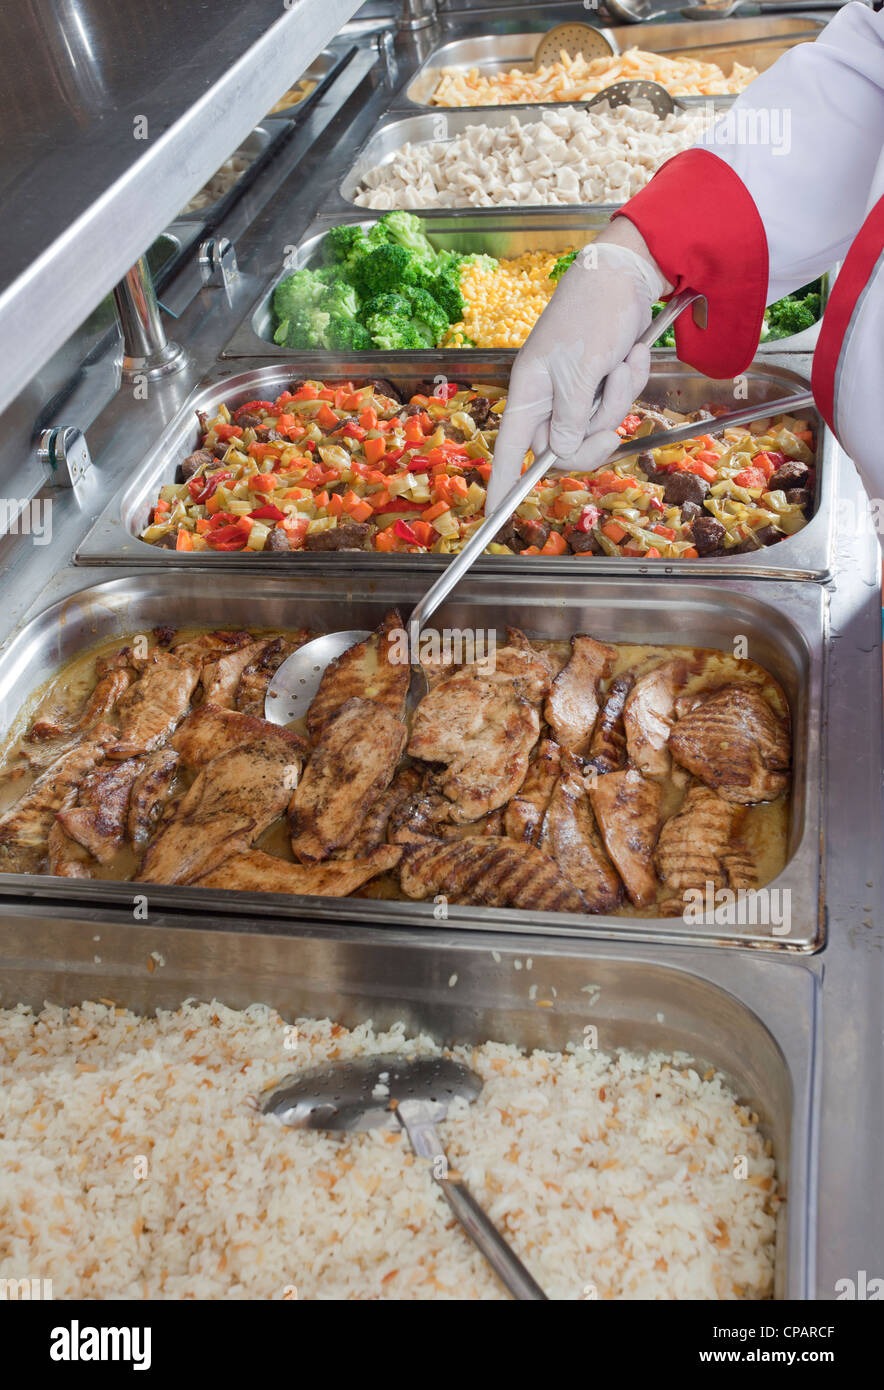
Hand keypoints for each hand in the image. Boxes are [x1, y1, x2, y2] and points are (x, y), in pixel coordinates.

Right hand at [486, 235, 667, 513]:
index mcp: (530, 392)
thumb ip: (569, 417)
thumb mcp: (578, 370)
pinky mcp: (601, 384)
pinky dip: (631, 383)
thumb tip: (560, 451)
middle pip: (564, 447)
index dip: (502, 483)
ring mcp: (576, 392)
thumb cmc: (592, 314)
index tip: (494, 517)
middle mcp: (549, 397)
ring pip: (597, 427)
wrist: (625, 276)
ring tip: (619, 364)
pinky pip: (617, 405)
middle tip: (610, 422)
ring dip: (618, 399)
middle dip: (594, 433)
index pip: (509, 448)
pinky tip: (629, 354)